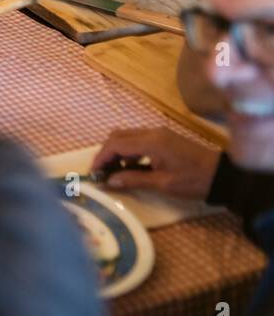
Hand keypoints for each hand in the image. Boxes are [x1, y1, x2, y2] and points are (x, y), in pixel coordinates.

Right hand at [91, 127, 220, 199]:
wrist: (223, 175)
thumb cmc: (193, 180)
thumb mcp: (162, 184)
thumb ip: (133, 180)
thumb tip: (109, 181)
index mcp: (151, 141)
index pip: (115, 144)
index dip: (100, 158)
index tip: (93, 173)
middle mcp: (152, 132)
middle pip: (118, 136)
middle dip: (106, 153)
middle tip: (102, 173)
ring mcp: (159, 133)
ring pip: (127, 136)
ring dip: (116, 152)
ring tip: (114, 172)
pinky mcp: (164, 138)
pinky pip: (138, 140)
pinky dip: (128, 151)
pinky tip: (130, 167)